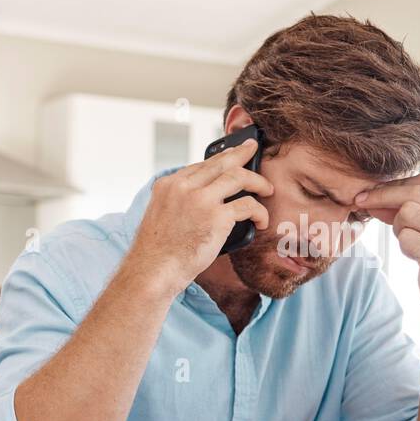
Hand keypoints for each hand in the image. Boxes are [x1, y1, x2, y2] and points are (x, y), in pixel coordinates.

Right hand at [125, 137, 272, 295]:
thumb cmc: (155, 254)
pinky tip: (261, 221)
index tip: (232, 156)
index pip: (200, 165)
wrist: (152, 272)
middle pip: (221, 163)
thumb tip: (204, 201)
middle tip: (253, 148)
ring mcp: (201, 200)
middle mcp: (183, 187)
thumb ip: (178, 203)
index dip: (220, 160)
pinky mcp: (217, 217)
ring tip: (267, 189)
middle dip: (242, 153)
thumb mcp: (159, 217)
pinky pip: (248, 205)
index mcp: (167, 185)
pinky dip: (260, 212)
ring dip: (258, 182)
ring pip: (239, 177)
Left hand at [355, 173, 419, 322]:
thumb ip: (411, 208)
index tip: (372, 191)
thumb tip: (372, 194)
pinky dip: (403, 245)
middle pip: (415, 192)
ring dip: (398, 227)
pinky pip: (405, 238)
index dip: (396, 184)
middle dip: (382, 197)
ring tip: (411, 242)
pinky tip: (415, 255)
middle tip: (362, 203)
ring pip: (407, 213)